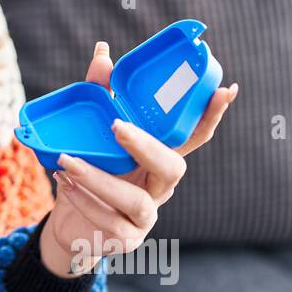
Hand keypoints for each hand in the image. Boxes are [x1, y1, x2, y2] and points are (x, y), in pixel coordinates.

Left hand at [39, 40, 238, 277]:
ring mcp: (147, 216)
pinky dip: (85, 200)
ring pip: (137, 200)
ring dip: (100, 179)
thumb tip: (104, 53)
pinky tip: (65, 184)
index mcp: (157, 158)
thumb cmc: (87, 173)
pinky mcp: (126, 238)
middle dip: (147, 145)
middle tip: (116, 125)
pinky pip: (110, 222)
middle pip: (173, 167)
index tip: (226, 90)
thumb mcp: (90, 134)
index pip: (192, 137)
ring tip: (68, 162)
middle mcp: (160, 187)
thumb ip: (100, 95)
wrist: (68, 225)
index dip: (211, 116)